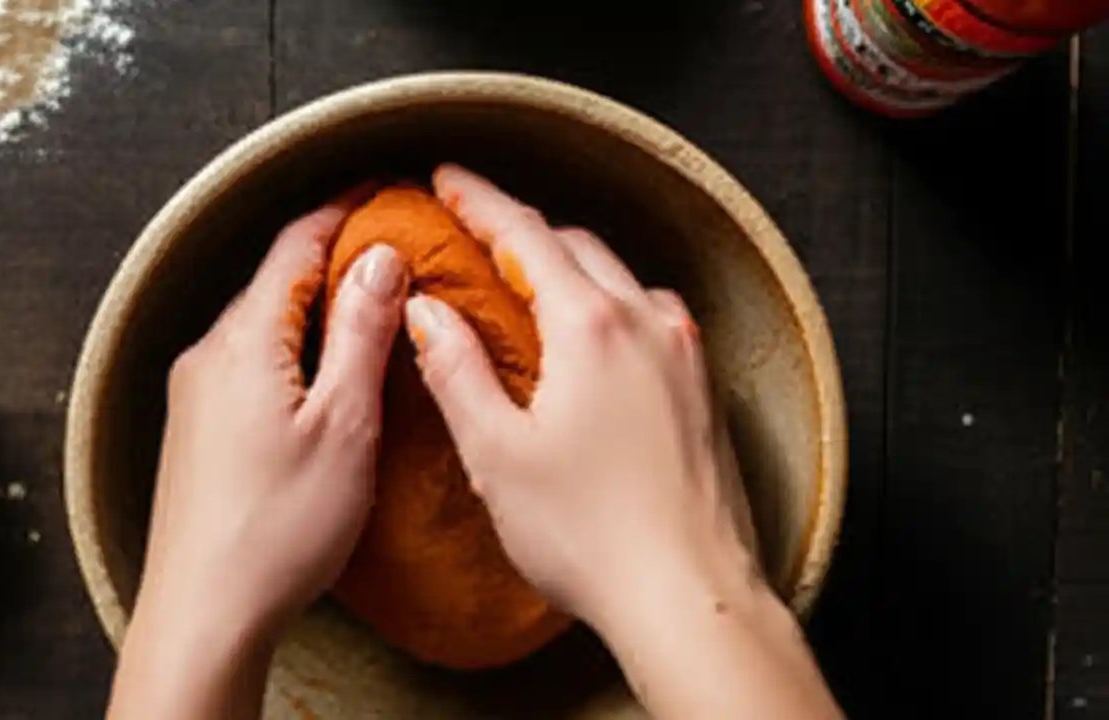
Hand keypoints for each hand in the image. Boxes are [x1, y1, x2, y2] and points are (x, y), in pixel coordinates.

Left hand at [108, 194, 407, 719]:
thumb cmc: (278, 528)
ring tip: (371, 314)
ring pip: (264, 325)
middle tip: (394, 255)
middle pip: (277, 283)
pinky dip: (293, 351)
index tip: (384, 193)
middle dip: (334, 260)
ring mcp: (195, 394)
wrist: (205, 612)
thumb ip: (361, 333)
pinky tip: (325, 379)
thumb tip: (380, 259)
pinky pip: (249, 363)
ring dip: (315, 310)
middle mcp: (207, 357)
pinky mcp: (197, 430)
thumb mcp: (344, 424)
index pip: (295, 246)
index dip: (344, 211)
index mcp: (243, 342)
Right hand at [407, 164, 756, 627]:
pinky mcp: (704, 391)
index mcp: (591, 327)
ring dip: (572, 270)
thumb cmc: (590, 534)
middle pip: (577, 247)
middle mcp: (647, 324)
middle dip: (522, 231)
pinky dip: (609, 310)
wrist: (689, 595)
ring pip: (620, 281)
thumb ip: (456, 371)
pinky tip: (590, 346)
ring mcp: (685, 355)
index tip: (447, 180)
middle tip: (476, 232)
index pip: (526, 233)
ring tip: (530, 289)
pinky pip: (650, 320)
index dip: (479, 200)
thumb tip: (427, 312)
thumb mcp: (497, 454)